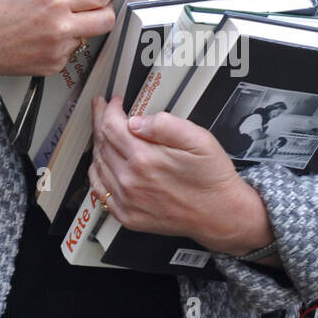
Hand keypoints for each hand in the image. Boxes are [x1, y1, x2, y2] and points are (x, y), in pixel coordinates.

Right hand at [0, 0, 118, 85]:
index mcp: (54, 0)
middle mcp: (60, 27)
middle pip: (106, 20)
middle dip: (106, 8)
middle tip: (96, 2)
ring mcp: (58, 50)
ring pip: (90, 36)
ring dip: (84, 25)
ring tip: (61, 17)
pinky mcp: (52, 66)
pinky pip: (72, 51)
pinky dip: (65, 41)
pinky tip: (45, 33)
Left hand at [88, 95, 274, 254]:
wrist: (220, 214)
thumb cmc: (211, 177)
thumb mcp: (198, 140)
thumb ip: (165, 125)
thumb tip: (136, 121)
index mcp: (144, 159)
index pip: (111, 126)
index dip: (108, 110)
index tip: (113, 102)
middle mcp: (130, 180)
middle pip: (101, 144)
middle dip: (100, 122)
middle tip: (102, 110)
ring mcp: (126, 200)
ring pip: (97, 165)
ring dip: (98, 145)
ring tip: (103, 132)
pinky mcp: (128, 215)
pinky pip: (101, 190)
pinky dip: (97, 173)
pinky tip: (102, 163)